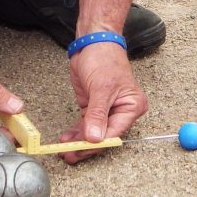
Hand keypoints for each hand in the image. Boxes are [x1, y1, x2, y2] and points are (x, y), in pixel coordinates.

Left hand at [60, 43, 147, 163]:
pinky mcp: (93, 108)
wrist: (93, 42)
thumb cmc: (104, 58)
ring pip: (93, 133)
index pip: (114, 132)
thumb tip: (94, 138)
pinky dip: (76, 133)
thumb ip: (97, 114)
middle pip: (104, 136)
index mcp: (132, 106)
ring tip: (64, 150)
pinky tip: (66, 139)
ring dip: (79, 142)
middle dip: (86, 146)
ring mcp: (107, 111)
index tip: (81, 150)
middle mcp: (122, 111)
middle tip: (70, 154)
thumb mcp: (101, 87)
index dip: (97, 143)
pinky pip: (86, 125)